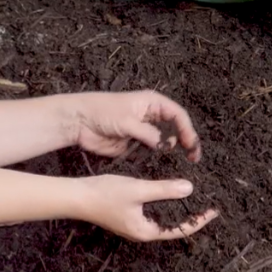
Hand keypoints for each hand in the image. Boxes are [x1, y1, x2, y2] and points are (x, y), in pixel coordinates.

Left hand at [68, 90, 201, 161]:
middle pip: (175, 129)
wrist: (79, 121)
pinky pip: (150, 153)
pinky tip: (162, 167)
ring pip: (164, 143)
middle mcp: (151, 117)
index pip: (178, 115)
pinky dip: (156, 160)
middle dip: (184, 143)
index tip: (191, 145)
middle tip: (193, 159)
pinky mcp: (134, 144)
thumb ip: (149, 134)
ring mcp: (143, 131)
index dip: (187, 130)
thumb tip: (168, 146)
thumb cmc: (102, 112)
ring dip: (171, 153)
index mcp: (152, 103)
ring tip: (181, 165)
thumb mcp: (128, 121)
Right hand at [77, 174, 217, 241]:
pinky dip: (163, 202)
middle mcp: (141, 231)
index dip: (199, 220)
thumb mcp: (137, 189)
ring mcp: (133, 224)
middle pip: (173, 225)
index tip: (214, 210)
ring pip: (162, 217)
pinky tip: (165, 190)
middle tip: (207, 201)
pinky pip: (152, 211)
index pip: (181, 229)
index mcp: (146, 231)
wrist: (75, 196)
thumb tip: (189, 188)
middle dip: (190, 213)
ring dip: (176, 207)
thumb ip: (164, 189)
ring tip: (191, 195)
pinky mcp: (126, 215)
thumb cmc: (104, 194)